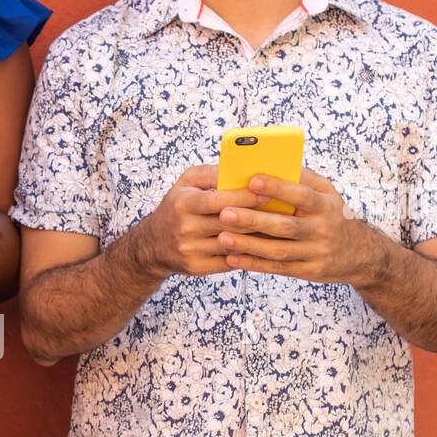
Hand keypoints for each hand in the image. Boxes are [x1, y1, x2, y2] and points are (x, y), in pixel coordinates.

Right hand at [140, 165, 271, 276]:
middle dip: (258, 216)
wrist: (153, 245)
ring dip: (259, 237)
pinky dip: (249, 253)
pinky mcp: (197, 267)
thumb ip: (211, 174)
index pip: (218, 200)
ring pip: (234, 243)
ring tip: (279, 228)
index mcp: (183, 204)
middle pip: (230, 223)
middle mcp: (185, 229)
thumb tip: (242, 169)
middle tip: (283, 211)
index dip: (245, 197)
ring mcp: (191, 251)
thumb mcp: (186, 183)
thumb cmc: (177, 206)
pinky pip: (230, 260)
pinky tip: (264, 245)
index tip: (269, 192)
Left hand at [216, 169, 382, 283]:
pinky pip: (278, 268)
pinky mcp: (309, 271)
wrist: (361, 254)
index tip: (252, 180)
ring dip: (249, 245)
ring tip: (222, 237)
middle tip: (225, 213)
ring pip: (278, 251)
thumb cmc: (333, 216)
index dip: (278, 188)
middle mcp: (323, 230)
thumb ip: (303, 180)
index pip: (302, 195)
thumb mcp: (328, 194)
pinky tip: (232, 258)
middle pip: (285, 226)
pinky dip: (254, 264)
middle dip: (254, 220)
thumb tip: (271, 162)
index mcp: (326, 205)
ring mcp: (316, 253)